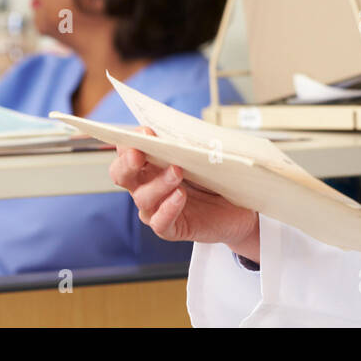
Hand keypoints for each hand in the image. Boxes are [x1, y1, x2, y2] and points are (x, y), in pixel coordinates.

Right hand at [109, 127, 260, 260]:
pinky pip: (160, 222)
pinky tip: (180, 196)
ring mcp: (156, 208)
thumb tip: (176, 135)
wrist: (239, 209)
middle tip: (139, 154)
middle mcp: (146, 186)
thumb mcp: (201, 156)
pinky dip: (168, 208)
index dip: (130, 142)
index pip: (126, 151)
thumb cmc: (216, 177)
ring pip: (142, 198)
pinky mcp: (170, 228)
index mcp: (149, 164)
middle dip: (127, 163)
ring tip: (177, 172)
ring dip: (158, 183)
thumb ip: (185, 145)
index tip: (145, 132)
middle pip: (121, 175)